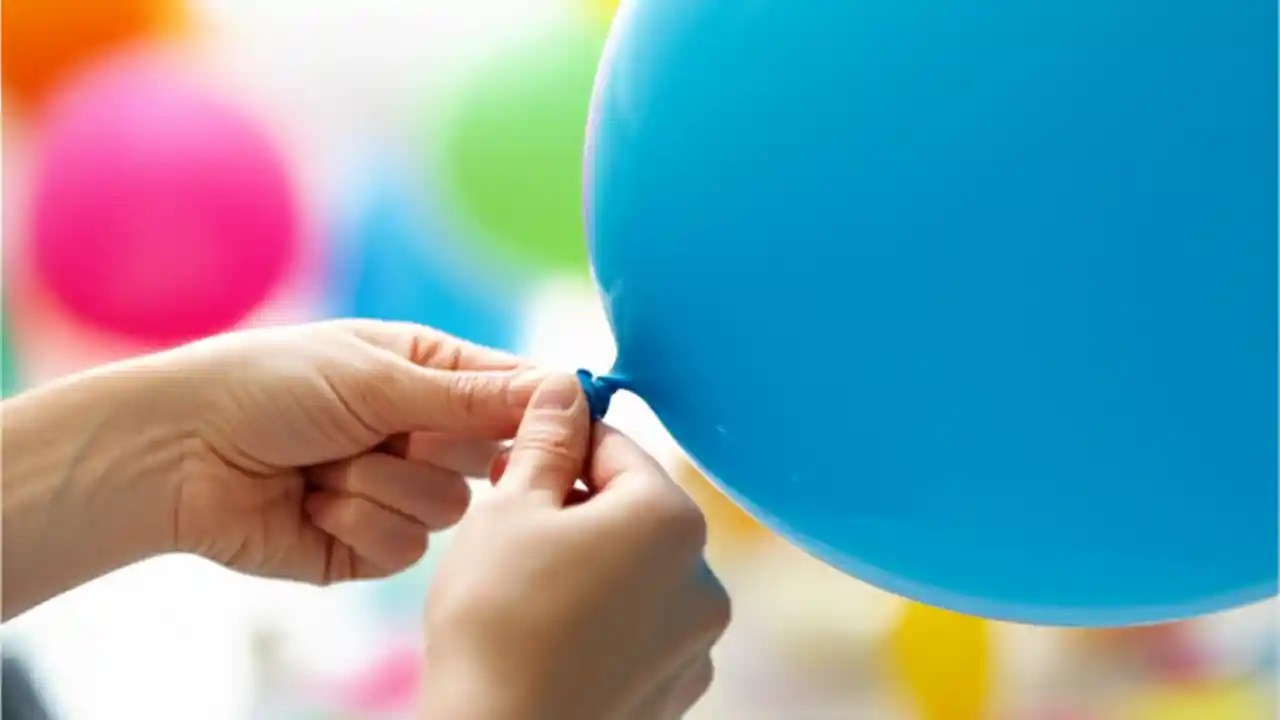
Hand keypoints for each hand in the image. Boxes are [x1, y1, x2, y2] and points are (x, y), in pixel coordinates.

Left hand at [168, 320, 539, 582]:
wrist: (179, 453)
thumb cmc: (268, 385)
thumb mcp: (377, 376)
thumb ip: (470, 395)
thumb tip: (561, 385)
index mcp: (426, 374)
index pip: (512, 392)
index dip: (538, 408)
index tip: (561, 418)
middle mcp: (419, 433)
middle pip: (490, 456)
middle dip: (437, 446)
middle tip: (392, 431)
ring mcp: (395, 490)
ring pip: (451, 508)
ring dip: (383, 484)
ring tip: (325, 465)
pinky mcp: (368, 545)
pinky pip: (406, 547)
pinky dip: (358, 522)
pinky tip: (312, 502)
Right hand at [421, 376, 731, 719]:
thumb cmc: (497, 624)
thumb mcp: (509, 509)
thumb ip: (546, 441)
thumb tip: (566, 387)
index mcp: (671, 520)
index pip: (616, 446)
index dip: (559, 444)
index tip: (517, 457)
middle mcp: (703, 579)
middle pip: (633, 509)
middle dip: (575, 505)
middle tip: (509, 523)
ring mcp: (696, 642)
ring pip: (638, 570)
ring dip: (592, 562)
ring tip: (525, 588)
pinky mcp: (677, 689)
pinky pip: (642, 627)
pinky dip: (605, 619)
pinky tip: (553, 637)